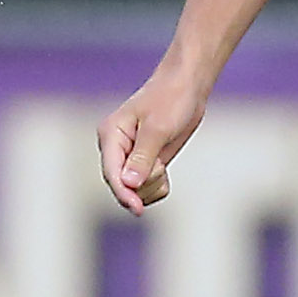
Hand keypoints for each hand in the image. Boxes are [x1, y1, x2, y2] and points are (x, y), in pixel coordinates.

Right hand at [99, 72, 206, 214]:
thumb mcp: (158, 128)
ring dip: (153, 184)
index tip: (137, 209)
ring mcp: (130, 157)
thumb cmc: (171, 99)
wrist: (187, 87)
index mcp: (111, 135)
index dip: (123, 193)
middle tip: (161, 164)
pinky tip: (164, 168)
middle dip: (145, 183)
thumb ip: (143, 157)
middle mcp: (116, 149)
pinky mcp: (145, 162)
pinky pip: (147, 188)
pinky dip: (158, 185)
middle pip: (123, 186)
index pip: (111, 173)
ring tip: (163, 162)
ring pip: (136, 190)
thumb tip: (129, 184)